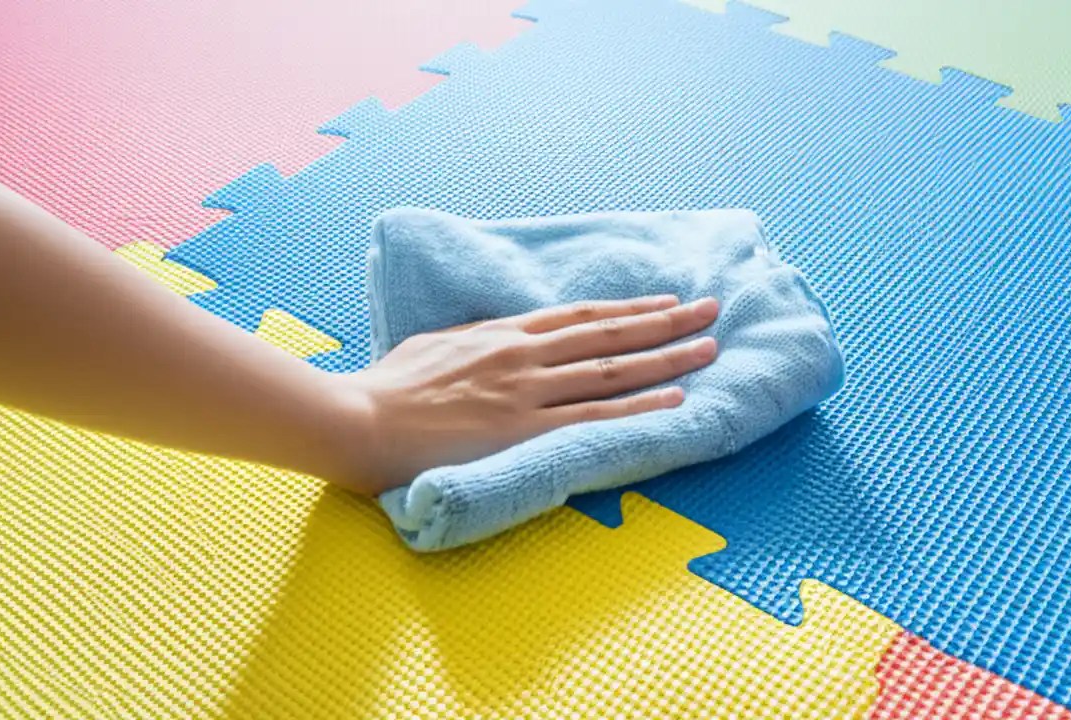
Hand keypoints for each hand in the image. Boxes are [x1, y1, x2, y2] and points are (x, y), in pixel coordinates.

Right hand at [326, 295, 719, 492]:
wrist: (359, 420)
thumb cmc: (387, 387)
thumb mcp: (435, 345)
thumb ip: (476, 340)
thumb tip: (499, 338)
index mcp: (502, 333)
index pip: (581, 316)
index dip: (628, 309)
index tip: (665, 302)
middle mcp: (524, 355)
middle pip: (610, 334)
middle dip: (666, 322)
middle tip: (712, 310)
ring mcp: (527, 391)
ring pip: (613, 370)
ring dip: (667, 358)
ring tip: (709, 348)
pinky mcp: (523, 430)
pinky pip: (594, 417)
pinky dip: (638, 407)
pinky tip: (675, 399)